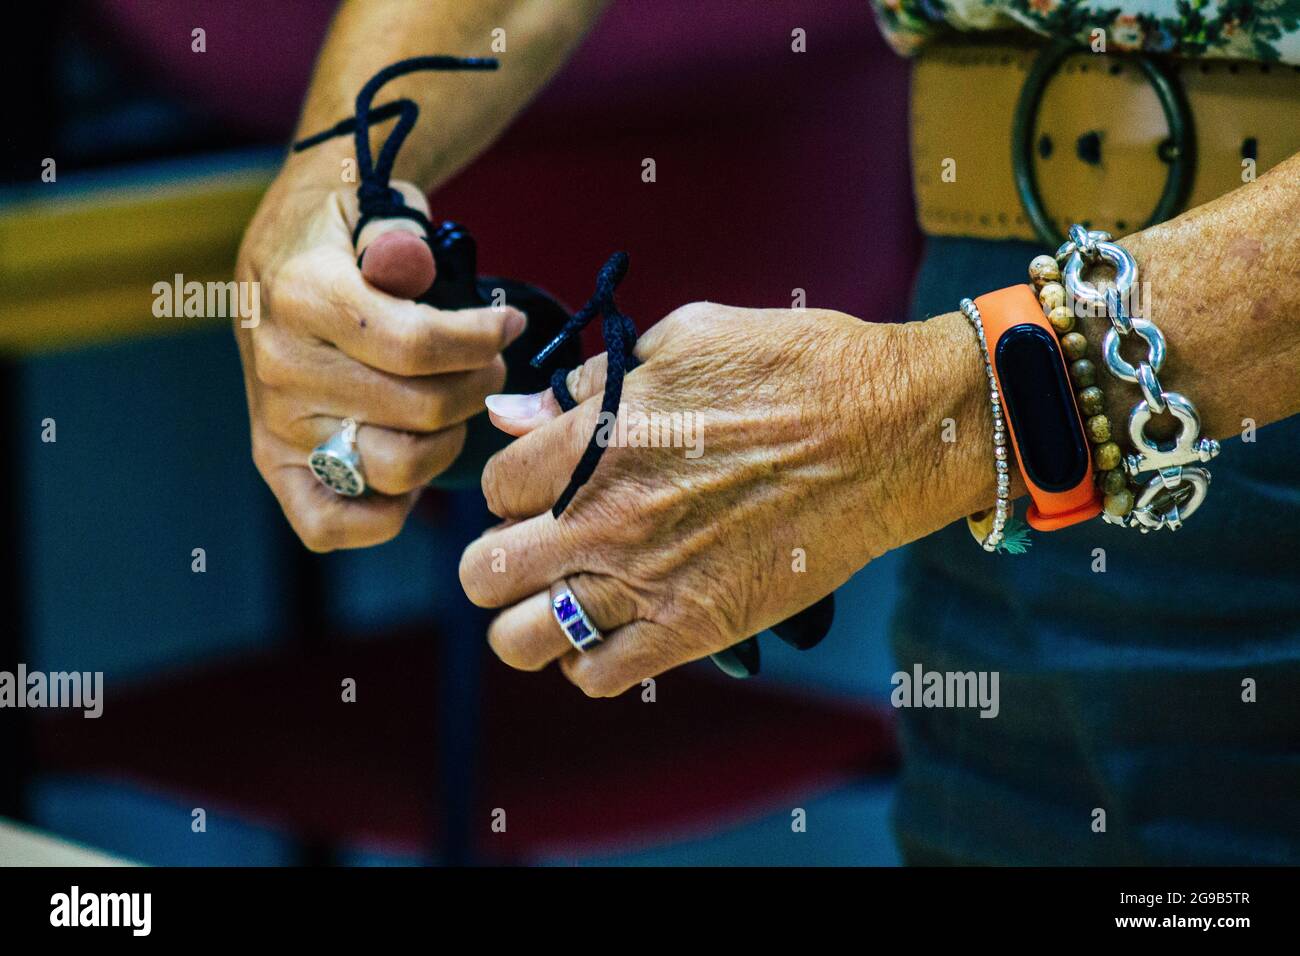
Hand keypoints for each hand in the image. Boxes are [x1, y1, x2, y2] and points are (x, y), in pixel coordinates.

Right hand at [234, 175, 525, 550]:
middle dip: (479, 385)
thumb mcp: (378, 207)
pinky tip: (414, 465)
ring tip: (456, 406)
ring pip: (394, 468)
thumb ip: (401, 238)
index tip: (509, 324)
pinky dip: (384, 513)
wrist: (279, 251)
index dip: (482, 341)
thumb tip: (414, 269)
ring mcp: (276, 421)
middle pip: (420, 410)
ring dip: (449, 442)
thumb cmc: (346, 231)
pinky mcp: (274, 461)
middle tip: (491, 364)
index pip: (417, 346)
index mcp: (303, 294)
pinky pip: (329, 525)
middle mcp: (281, 365)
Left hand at [459, 302, 992, 695]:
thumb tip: (518, 414)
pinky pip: (598, 677)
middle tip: (539, 545)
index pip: (492, 486)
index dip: (514, 486)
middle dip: (499, 557)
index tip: (544, 486)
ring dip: (529, 619)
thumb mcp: (684, 340)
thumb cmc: (797, 368)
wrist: (893, 431)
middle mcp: (605, 519)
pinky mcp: (696, 630)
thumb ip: (590, 386)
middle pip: (482, 573)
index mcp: (594, 442)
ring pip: (521, 639)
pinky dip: (591, 660)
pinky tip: (617, 627)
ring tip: (564, 596)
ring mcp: (646, 582)